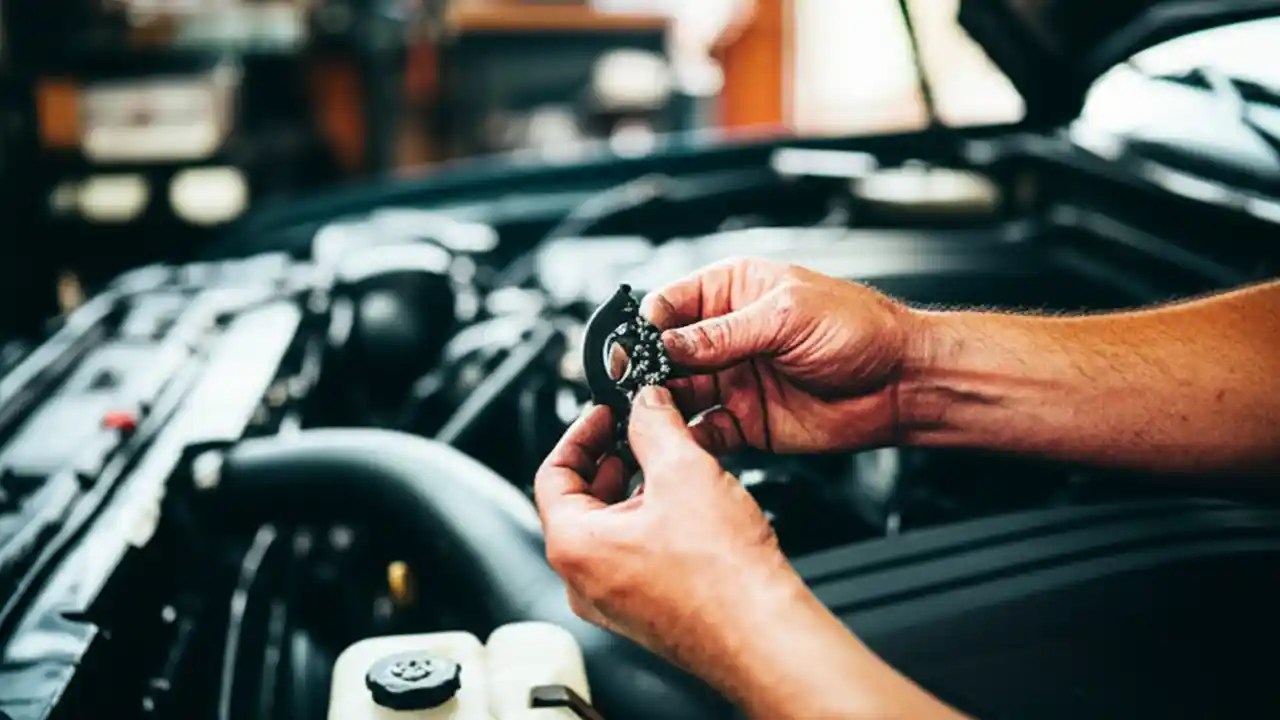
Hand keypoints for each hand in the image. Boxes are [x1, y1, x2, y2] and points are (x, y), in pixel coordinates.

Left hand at [534, 386, 793, 672]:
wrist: (763, 635)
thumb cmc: (722, 577)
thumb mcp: (683, 469)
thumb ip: (654, 423)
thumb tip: (646, 403)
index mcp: (574, 546)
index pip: (552, 473)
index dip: (581, 432)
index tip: (607, 413)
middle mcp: (583, 580)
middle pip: (579, 500)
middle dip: (612, 457)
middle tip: (641, 429)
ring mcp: (613, 600)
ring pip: (610, 528)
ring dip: (634, 488)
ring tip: (670, 462)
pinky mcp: (644, 611)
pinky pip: (633, 554)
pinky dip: (650, 520)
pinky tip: (687, 505)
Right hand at [643, 258, 916, 453]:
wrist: (901, 382)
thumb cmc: (860, 330)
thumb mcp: (786, 316)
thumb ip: (723, 333)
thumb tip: (670, 342)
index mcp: (732, 291)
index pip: (669, 305)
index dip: (647, 327)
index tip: (633, 349)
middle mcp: (726, 336)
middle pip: (664, 354)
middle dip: (645, 370)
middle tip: (631, 387)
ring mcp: (732, 379)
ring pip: (677, 395)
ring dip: (661, 406)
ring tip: (650, 415)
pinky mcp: (744, 420)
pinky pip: (703, 432)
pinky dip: (688, 440)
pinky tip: (681, 441)